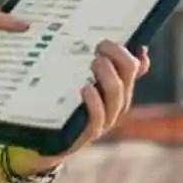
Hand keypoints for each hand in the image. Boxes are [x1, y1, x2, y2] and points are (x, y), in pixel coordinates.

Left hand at [7, 42, 150, 174]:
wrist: (42, 142)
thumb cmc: (59, 104)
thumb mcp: (71, 78)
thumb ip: (85, 62)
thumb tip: (93, 39)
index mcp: (115, 88)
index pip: (137, 70)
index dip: (140, 57)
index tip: (134, 43)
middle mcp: (115, 104)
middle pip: (128, 76)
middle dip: (119, 57)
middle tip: (102, 44)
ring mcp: (104, 120)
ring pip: (117, 97)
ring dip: (109, 77)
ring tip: (96, 61)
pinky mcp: (87, 134)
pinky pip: (97, 119)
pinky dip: (94, 103)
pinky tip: (86, 88)